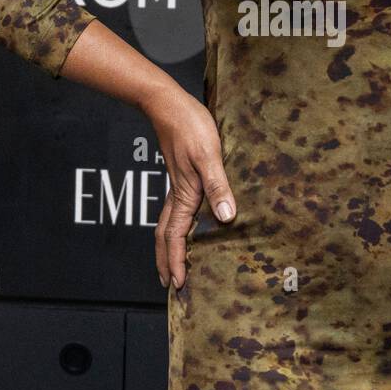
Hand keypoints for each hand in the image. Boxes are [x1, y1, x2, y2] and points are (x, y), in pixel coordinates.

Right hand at [149, 86, 236, 288]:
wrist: (168, 104)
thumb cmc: (190, 127)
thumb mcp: (209, 155)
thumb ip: (218, 186)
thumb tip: (225, 217)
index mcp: (184, 194)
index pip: (175, 236)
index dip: (176, 261)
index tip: (178, 284)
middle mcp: (178, 195)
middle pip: (165, 236)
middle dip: (165, 261)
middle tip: (169, 285)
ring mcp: (177, 186)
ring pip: (166, 225)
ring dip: (167, 248)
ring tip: (171, 265)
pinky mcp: (181, 177)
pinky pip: (174, 211)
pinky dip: (174, 228)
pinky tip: (184, 227)